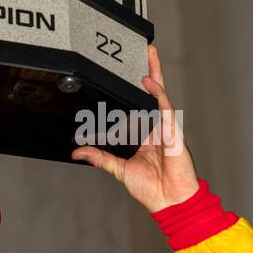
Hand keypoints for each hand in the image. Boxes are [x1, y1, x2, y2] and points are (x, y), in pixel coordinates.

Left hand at [71, 44, 200, 211]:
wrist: (169, 203)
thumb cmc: (152, 190)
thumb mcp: (119, 170)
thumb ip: (100, 158)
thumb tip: (78, 151)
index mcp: (146, 135)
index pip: (139, 105)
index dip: (136, 88)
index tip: (127, 72)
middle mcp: (157, 128)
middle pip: (152, 93)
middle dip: (149, 71)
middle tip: (144, 49)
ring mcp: (166, 129)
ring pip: (159, 95)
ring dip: (155, 73)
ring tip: (148, 54)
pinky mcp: (173, 133)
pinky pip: (165, 108)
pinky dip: (157, 94)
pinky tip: (148, 81)